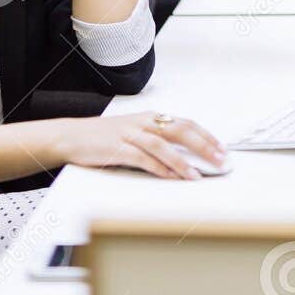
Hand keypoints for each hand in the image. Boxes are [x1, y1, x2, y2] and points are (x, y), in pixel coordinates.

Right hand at [54, 111, 226, 179]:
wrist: (72, 136)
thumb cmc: (104, 137)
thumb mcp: (134, 131)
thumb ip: (157, 139)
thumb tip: (185, 155)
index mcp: (150, 117)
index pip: (185, 123)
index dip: (206, 136)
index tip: (221, 149)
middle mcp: (143, 123)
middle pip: (180, 131)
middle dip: (203, 146)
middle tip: (219, 160)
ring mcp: (130, 135)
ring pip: (163, 146)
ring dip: (183, 162)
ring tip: (197, 175)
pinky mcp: (118, 148)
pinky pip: (143, 159)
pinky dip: (159, 168)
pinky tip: (171, 177)